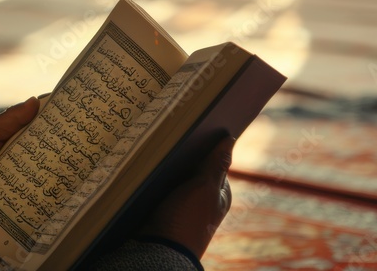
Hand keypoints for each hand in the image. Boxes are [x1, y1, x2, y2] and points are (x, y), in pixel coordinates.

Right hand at [136, 135, 234, 258]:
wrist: (159, 250)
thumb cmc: (188, 220)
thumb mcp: (204, 189)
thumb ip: (216, 165)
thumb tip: (229, 140)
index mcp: (219, 193)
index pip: (214, 160)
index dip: (206, 144)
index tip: (193, 126)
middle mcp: (202, 197)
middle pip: (194, 167)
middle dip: (185, 154)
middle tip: (171, 134)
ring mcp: (182, 202)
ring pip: (175, 175)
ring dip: (167, 165)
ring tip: (156, 147)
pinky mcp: (163, 206)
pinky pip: (160, 185)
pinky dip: (155, 176)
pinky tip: (147, 166)